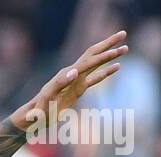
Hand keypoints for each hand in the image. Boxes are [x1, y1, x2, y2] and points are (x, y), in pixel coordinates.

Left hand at [13, 30, 127, 132]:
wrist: (35, 118)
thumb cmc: (39, 109)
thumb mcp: (48, 97)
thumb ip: (60, 83)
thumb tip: (75, 71)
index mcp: (67, 74)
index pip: (88, 61)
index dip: (103, 54)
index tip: (116, 50)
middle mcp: (72, 73)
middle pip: (94, 54)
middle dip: (109, 44)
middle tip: (124, 34)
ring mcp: (76, 81)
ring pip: (96, 64)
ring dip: (110, 56)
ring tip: (125, 48)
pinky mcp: (77, 89)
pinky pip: (95, 78)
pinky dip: (106, 72)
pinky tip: (117, 68)